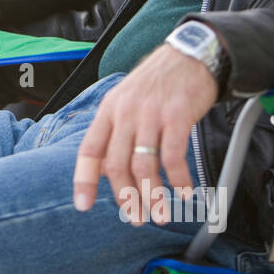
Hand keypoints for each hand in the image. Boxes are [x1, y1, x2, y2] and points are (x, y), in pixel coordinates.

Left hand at [72, 44, 218, 224]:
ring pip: (144, 166)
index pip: (89, 150)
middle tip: (136, 218)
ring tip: (160, 214)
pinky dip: (179, 181)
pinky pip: (173, 158)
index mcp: (109, 110)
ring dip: (152, 196)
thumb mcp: (126, 99)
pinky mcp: (177, 116)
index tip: (83, 206)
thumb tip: (105, 169)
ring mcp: (150, 114)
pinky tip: (185, 193)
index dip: (84, 180)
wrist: (190, 55)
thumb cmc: (158, 82)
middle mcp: (125, 113)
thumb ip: (115, 131)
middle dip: (125, 197)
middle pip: (116, 165)